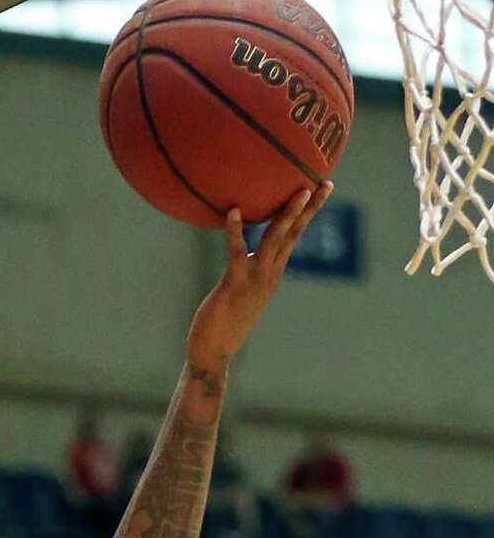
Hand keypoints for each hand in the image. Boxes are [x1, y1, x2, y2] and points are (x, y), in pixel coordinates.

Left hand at [186, 185, 330, 374]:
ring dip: (287, 216)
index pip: (294, 237)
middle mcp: (269, 275)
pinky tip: (232, 211)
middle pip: (293, 234)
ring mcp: (254, 280)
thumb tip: (245, 251)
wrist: (213, 354)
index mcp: (271, 273)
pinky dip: (234, 231)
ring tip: (299, 191)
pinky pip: (236, 253)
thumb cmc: (221, 322)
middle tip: (324, 183)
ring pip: (275, 241)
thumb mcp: (241, 290)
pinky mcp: (234, 285)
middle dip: (310, 209)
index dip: (307, 213)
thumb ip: (246, 269)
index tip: (320, 190)